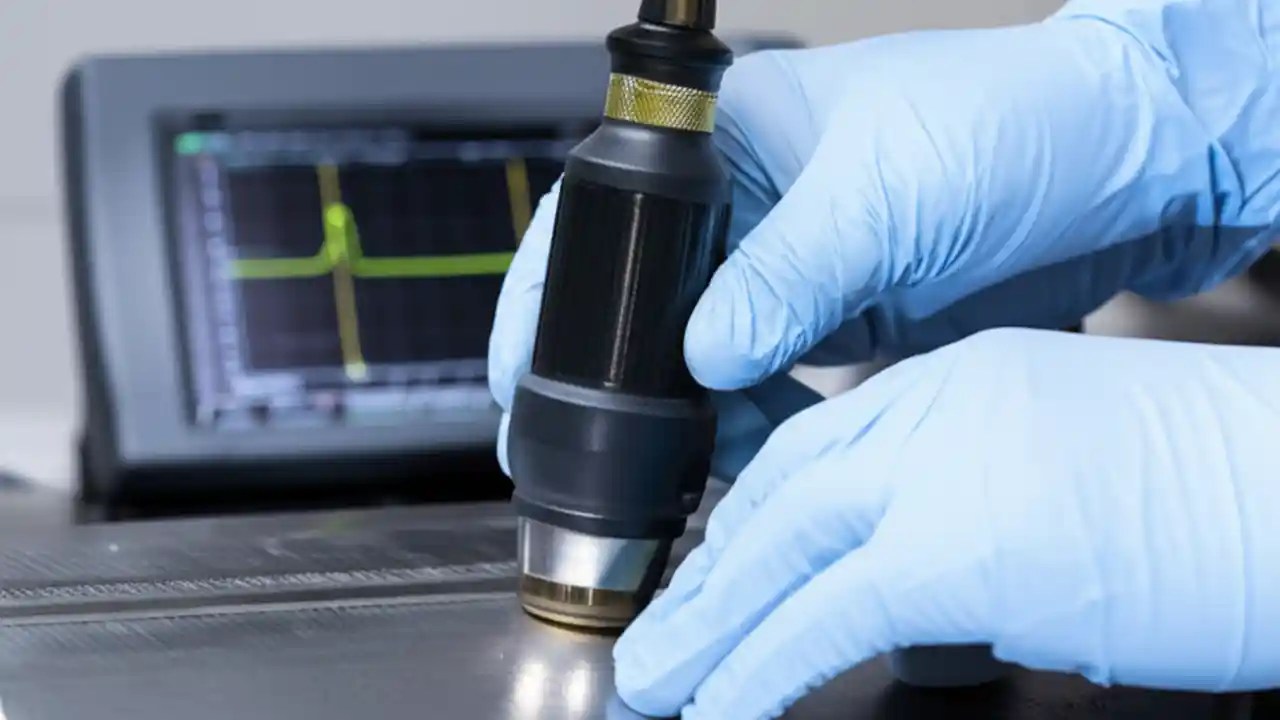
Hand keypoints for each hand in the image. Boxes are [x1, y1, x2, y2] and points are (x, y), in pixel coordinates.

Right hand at [491, 3, 1278, 470]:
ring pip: (702, 360)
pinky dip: (754, 429)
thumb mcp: (884, 195)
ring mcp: (789, 270)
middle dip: (629, 383)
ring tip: (696, 469)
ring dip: (695, 420)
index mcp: (733, 140)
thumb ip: (785, 280)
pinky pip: (765, 388)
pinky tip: (758, 456)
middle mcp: (748, 206)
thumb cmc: (1013, 121)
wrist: (1129, 168)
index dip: (556, 300)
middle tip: (613, 457)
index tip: (527, 379)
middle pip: (647, 306)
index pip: (609, 219)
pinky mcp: (834, 322)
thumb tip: (701, 359)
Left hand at [613, 329, 1279, 718]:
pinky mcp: (964, 550)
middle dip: (713, 570)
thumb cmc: (1230, 488)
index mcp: (961, 382)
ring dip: (709, 623)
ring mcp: (948, 471)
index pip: (822, 445)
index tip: (721, 569)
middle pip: (783, 489)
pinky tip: (720, 706)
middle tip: (662, 633)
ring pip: (783, 548)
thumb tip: (926, 578)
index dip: (756, 516)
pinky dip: (759, 666)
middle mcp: (940, 408)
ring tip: (656, 679)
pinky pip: (824, 615)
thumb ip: (982, 500)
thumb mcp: (1076, 469)